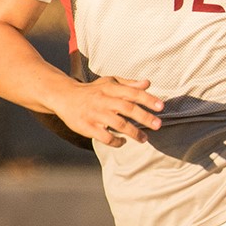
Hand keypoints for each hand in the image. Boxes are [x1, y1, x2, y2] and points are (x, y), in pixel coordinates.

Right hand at [46, 75, 163, 147]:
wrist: (64, 96)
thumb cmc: (92, 90)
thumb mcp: (108, 83)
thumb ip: (128, 84)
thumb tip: (148, 83)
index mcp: (110, 89)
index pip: (132, 93)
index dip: (147, 99)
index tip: (161, 107)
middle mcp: (103, 100)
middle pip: (127, 108)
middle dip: (144, 117)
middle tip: (158, 125)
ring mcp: (95, 114)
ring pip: (117, 124)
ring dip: (133, 133)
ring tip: (145, 139)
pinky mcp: (87, 127)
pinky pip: (104, 137)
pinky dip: (116, 141)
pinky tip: (123, 142)